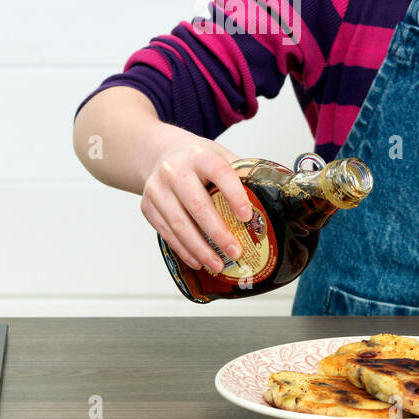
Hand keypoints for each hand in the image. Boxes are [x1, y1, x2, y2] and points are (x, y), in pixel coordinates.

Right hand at [140, 139, 253, 273]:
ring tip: (217, 264)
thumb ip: (241, 175)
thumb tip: (271, 200)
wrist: (160, 154)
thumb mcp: (220, 156)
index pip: (220, 173)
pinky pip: (166, 232)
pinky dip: (183, 249)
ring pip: (178, 224)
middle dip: (218, 233)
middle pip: (197, 205)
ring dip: (200, 248)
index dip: (234, 195)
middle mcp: (175, 170)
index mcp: (200, 156)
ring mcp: (157, 188)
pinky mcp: (147, 206)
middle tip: (235, 252)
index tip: (246, 217)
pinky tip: (198, 260)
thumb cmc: (197, 161)